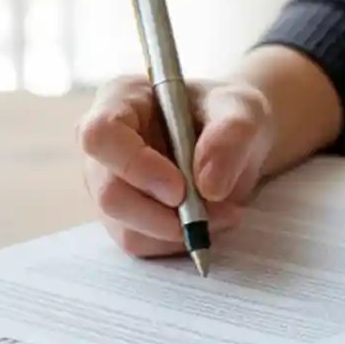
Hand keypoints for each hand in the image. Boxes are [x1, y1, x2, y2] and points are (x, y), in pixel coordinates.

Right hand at [77, 74, 273, 256]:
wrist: (234, 142)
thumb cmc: (228, 115)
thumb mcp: (243, 111)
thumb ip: (231, 136)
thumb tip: (209, 185)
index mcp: (120, 101)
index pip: (101, 136)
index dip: (134, 166)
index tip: (179, 189)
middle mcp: (104, 146)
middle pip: (108, 193)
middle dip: (161, 215)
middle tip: (209, 214)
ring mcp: (108, 185)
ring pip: (125, 227)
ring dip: (177, 232)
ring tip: (223, 214)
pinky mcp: (124, 217)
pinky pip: (142, 243)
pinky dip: (178, 242)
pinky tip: (209, 222)